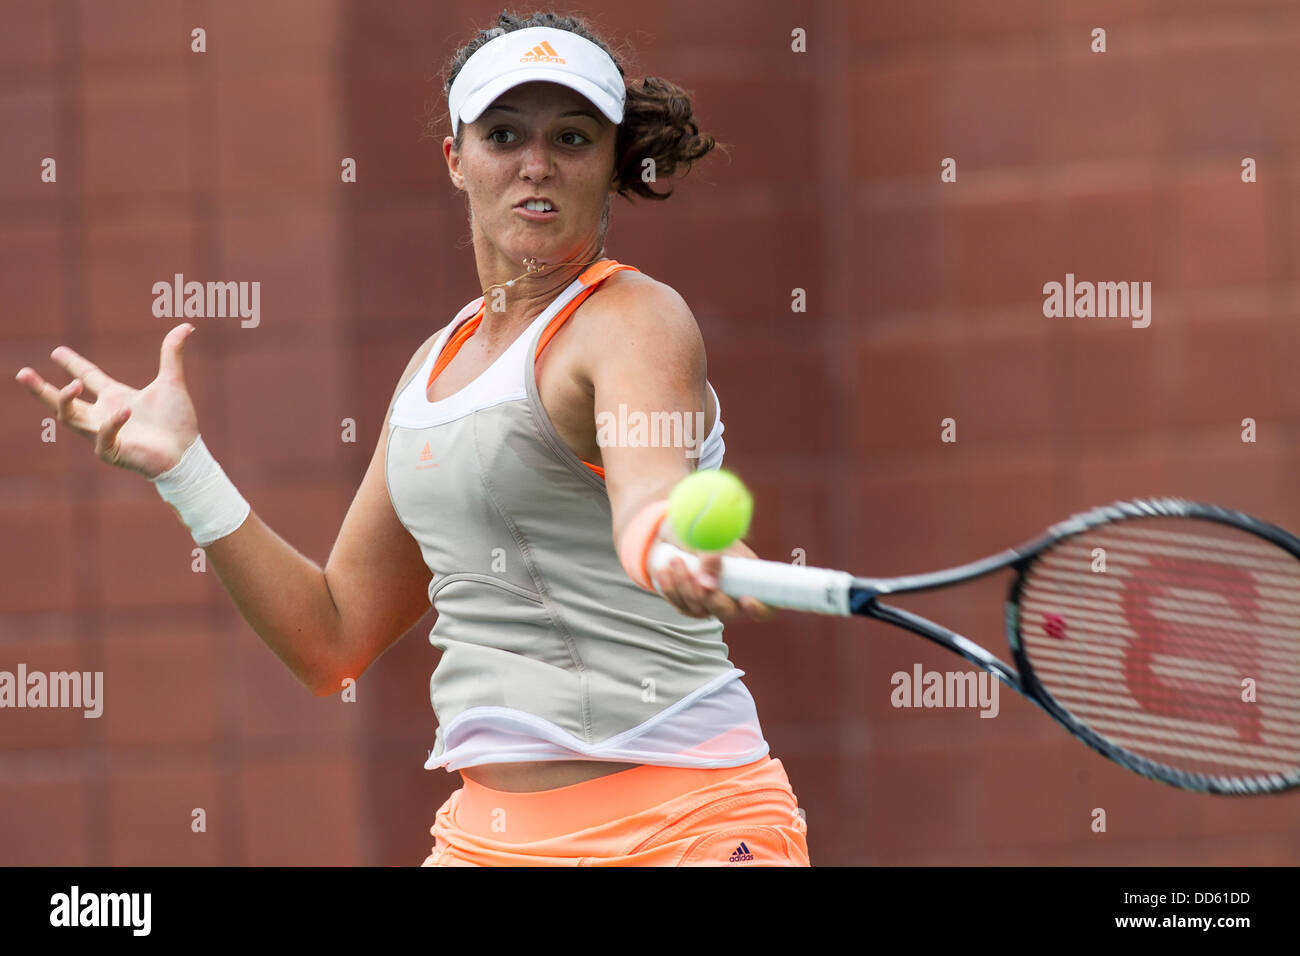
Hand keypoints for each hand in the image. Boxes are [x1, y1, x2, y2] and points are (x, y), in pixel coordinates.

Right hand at [14, 323, 200, 478]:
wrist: (188, 453)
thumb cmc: (178, 422)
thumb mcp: (172, 382)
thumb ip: (172, 354)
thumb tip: (186, 326)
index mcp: (114, 397)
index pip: (88, 376)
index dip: (72, 364)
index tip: (56, 351)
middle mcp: (103, 414)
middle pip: (63, 401)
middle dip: (40, 389)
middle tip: (21, 373)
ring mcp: (103, 434)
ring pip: (70, 419)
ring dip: (67, 401)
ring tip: (73, 385)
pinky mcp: (111, 451)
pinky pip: (102, 436)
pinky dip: (111, 423)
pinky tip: (125, 412)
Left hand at [649, 525, 774, 622]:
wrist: (672, 530)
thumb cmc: (698, 529)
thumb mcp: (707, 535)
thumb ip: (711, 557)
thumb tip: (709, 586)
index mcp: (749, 576)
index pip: (767, 605)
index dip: (762, 609)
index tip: (747, 600)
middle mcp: (732, 594)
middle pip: (730, 614)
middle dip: (713, 600)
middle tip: (699, 579)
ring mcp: (710, 602)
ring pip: (701, 610)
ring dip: (686, 586)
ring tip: (676, 559)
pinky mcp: (689, 604)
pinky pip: (680, 606)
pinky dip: (671, 588)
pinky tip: (665, 569)